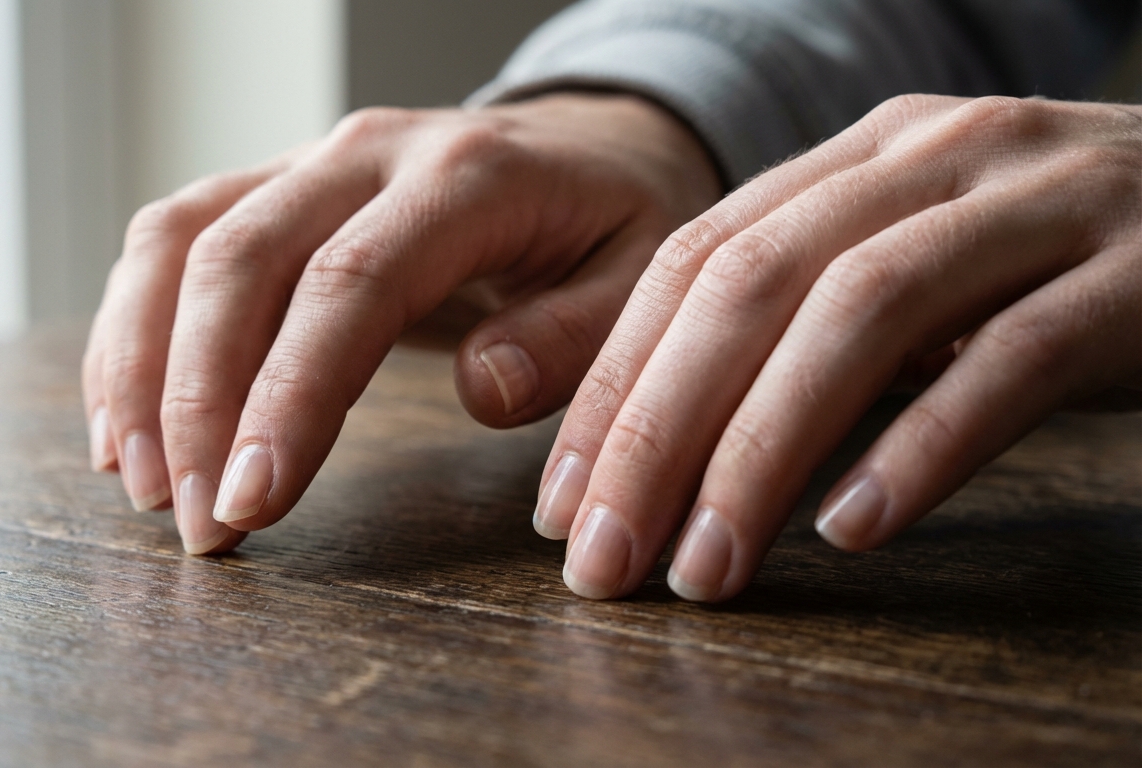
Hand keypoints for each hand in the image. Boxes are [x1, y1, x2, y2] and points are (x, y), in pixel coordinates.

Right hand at [81, 94, 720, 553]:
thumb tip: (484, 389)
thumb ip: (573, 336)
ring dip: (141, 367)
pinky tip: (124, 421)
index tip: (250, 499)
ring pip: (179, 242)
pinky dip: (132, 331)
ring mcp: (307, 163)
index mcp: (464, 178)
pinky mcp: (272, 188)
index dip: (287, 396)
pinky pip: (171, 241)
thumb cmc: (611, 226)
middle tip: (196, 523)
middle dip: (197, 402)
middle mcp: (365, 154)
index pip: (348, 284)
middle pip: (238, 261)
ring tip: (143, 486)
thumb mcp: (640, 281)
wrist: (588, 145)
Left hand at [540, 94, 1141, 600]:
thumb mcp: (916, 274)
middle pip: (751, 285)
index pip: (694, 258)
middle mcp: (938, 155)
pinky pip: (1014, 360)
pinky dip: (922, 447)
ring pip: (861, 315)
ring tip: (705, 569)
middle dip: (656, 431)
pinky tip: (853, 529)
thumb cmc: (1062, 266)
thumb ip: (803, 326)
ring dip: (762, 454)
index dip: (611, 382)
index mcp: (864, 156)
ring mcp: (1045, 202)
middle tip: (603, 557)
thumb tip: (656, 440)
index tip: (560, 500)